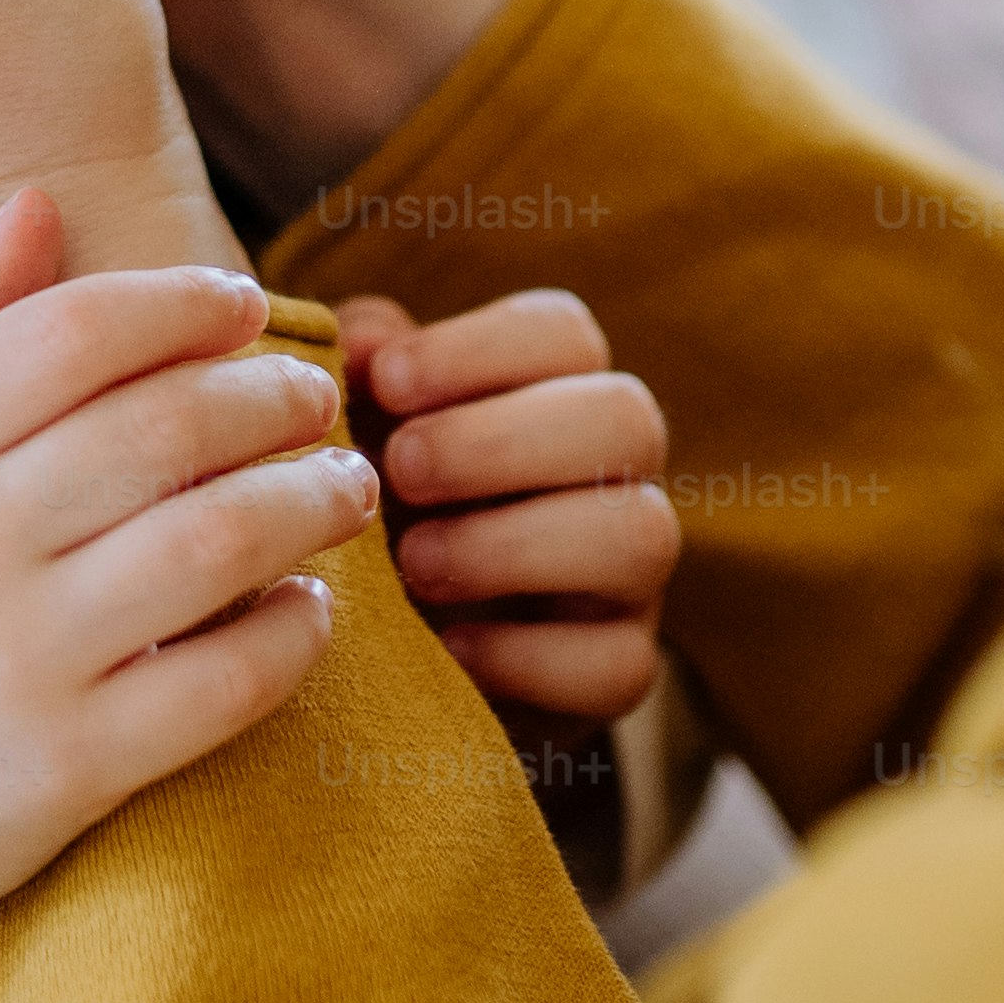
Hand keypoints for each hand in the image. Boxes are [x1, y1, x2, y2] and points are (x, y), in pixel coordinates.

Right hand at [0, 194, 374, 951]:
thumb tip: (39, 203)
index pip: (68, 334)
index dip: (179, 301)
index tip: (245, 303)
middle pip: (161, 428)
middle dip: (271, 395)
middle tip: (316, 396)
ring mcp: (12, 668)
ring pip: (216, 543)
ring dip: (312, 499)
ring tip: (346, 485)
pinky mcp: (69, 770)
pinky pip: (226, 681)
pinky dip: (296, 631)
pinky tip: (312, 603)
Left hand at [343, 289, 677, 719]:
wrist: (403, 648)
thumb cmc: (384, 502)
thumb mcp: (363, 424)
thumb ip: (363, 373)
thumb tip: (364, 341)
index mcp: (557, 389)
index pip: (563, 332)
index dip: (480, 346)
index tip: (386, 381)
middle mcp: (616, 473)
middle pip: (627, 417)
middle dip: (502, 440)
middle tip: (399, 471)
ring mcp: (631, 576)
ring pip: (641, 535)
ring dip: (514, 544)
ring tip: (412, 563)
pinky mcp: (620, 670)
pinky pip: (621, 664)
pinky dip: (527, 657)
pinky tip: (445, 649)